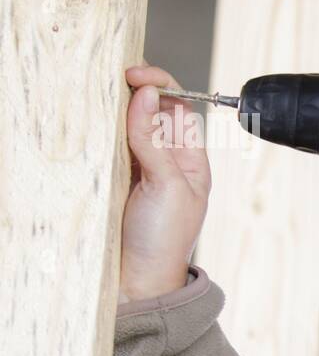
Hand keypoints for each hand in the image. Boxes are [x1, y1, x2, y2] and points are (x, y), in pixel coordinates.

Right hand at [119, 64, 211, 302]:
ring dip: (115, 106)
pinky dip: (100, 128)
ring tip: (100, 94)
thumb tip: (148, 93)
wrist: (138, 281)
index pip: (180, 108)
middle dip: (135, 89)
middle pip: (151, 111)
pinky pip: (107, 144)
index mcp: (191, 161)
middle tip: (113, 77)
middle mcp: (166, 160)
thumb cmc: (164, 240)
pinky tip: (91, 119)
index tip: (137, 75)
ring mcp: (138, 168)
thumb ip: (155, 140)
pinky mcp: (113, 178)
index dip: (162, 85)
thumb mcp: (168, 186)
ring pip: (127, 124)